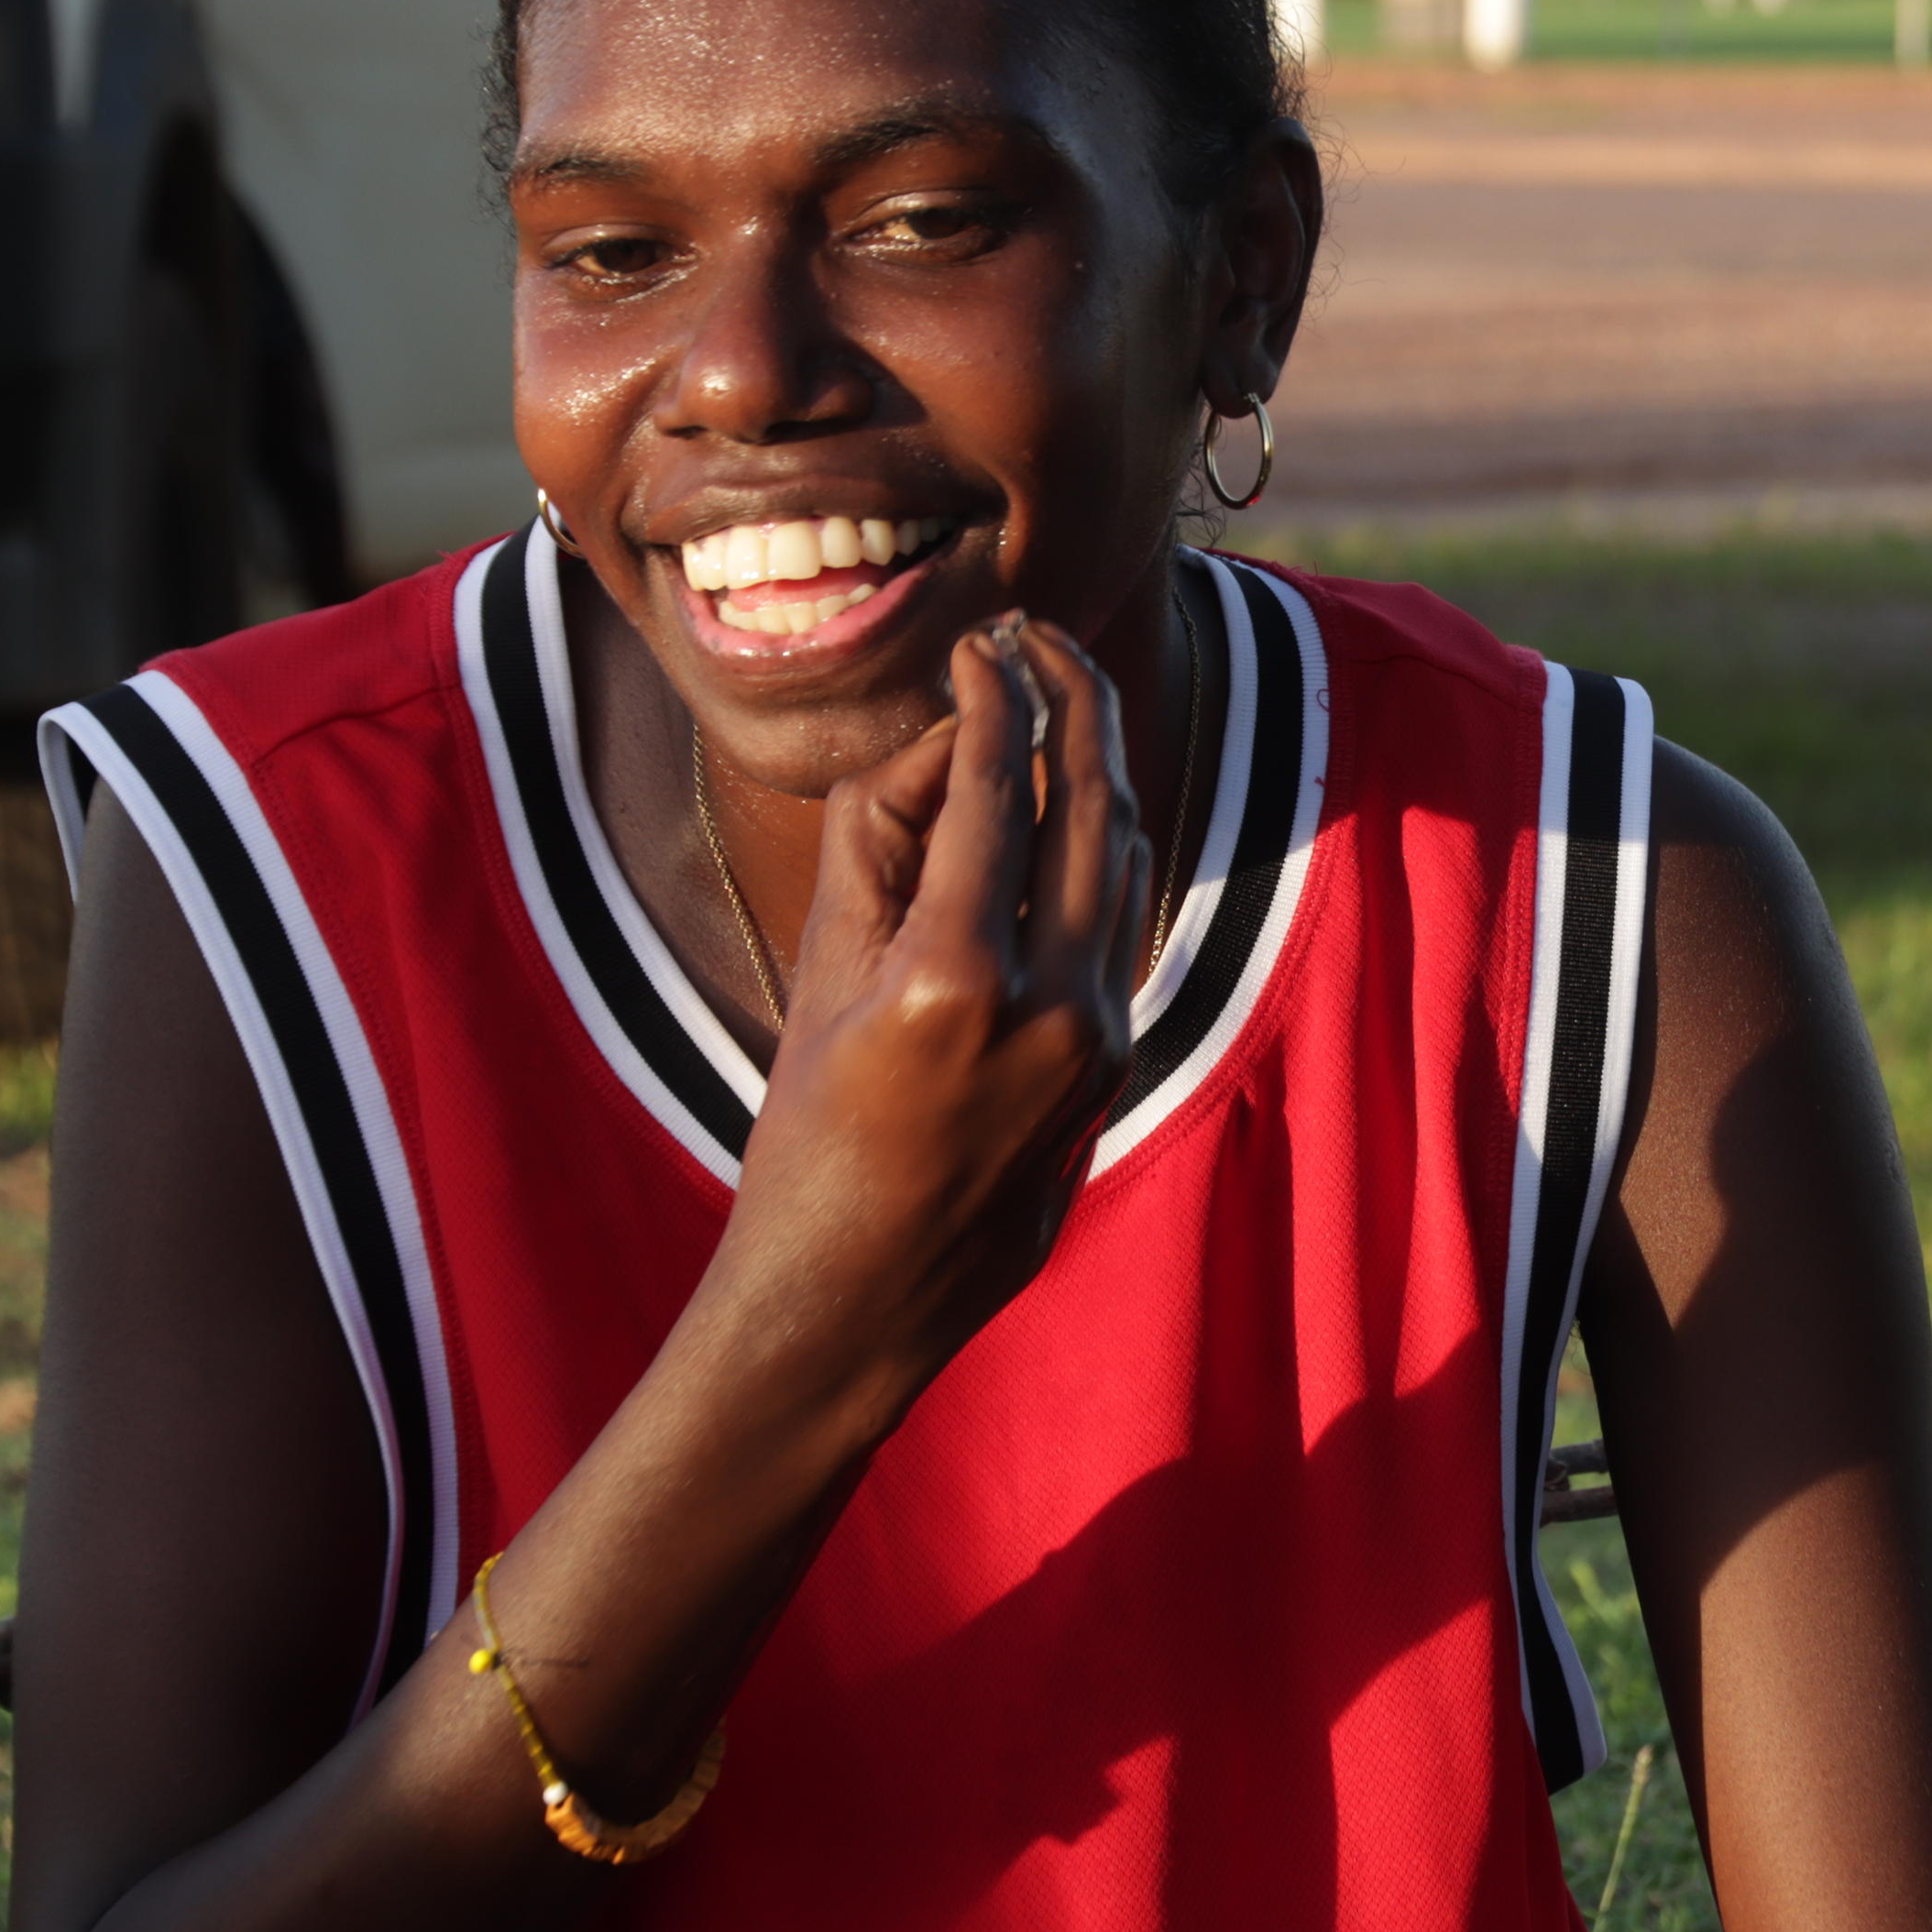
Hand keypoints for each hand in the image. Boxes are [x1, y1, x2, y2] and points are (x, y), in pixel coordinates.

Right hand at [705, 619, 1147, 1413]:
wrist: (859, 1295)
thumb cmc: (808, 1135)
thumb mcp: (821, 977)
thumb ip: (880, 845)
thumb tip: (941, 739)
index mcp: (952, 979)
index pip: (999, 789)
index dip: (996, 696)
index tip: (985, 641)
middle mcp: (1048, 1006)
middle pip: (1096, 805)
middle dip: (1078, 701)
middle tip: (1043, 637)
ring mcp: (1098, 1040)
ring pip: (1123, 863)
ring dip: (1100, 771)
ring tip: (1061, 701)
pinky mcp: (1116, 1066)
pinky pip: (1116, 927)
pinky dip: (1098, 853)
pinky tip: (1068, 809)